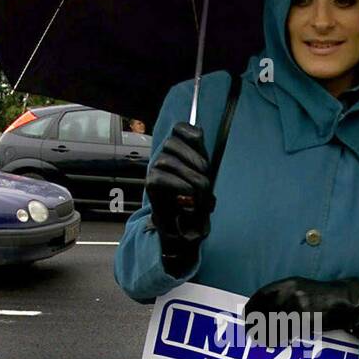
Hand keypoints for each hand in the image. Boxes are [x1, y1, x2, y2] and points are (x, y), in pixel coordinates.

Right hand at [146, 122, 213, 273]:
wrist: (183, 229)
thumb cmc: (196, 203)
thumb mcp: (205, 179)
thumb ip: (202, 159)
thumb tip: (199, 132)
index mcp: (178, 151)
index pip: (180, 129)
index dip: (191, 132)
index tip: (202, 141)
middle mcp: (163, 157)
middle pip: (173, 143)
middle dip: (196, 161)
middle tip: (207, 182)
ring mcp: (154, 170)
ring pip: (168, 161)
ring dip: (190, 177)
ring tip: (201, 195)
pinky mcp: (150, 184)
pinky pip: (161, 177)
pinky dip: (178, 185)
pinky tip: (188, 195)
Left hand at [244, 277, 358, 346]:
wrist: (345, 301)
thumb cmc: (324, 297)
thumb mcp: (302, 289)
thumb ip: (284, 295)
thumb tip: (265, 310)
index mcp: (288, 283)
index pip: (262, 294)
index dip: (251, 307)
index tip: (246, 317)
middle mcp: (290, 292)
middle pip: (265, 310)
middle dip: (255, 324)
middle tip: (250, 333)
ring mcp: (297, 305)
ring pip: (273, 323)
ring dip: (265, 334)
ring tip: (261, 341)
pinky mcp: (304, 318)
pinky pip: (286, 331)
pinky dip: (279, 338)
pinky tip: (277, 342)